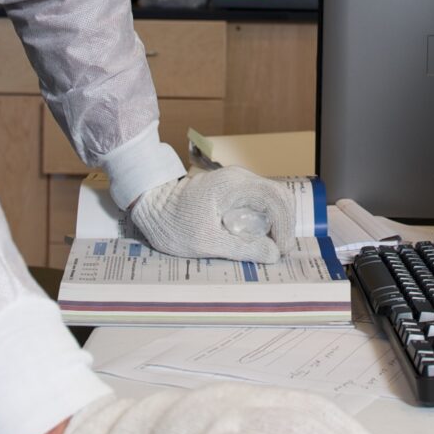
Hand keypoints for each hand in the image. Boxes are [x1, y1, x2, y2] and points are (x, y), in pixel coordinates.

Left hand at [129, 167, 294, 262]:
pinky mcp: (232, 190)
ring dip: (275, 223)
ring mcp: (237, 182)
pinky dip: (264, 220)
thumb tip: (274, 254)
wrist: (147, 203)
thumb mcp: (206, 243)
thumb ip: (242, 248)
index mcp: (235, 186)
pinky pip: (257, 202)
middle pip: (278, 197)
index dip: (285, 226)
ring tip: (268, 248)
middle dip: (284, 225)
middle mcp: (240, 178)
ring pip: (270, 199)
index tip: (281, 251)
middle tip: (277, 252)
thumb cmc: (172, 223)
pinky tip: (255, 238)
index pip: (276, 199)